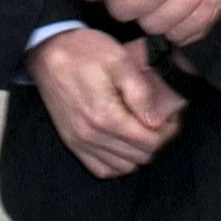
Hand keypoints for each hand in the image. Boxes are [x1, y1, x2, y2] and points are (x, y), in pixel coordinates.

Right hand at [29, 28, 184, 177]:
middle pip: (139, 156)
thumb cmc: (84, 50)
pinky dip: (117, 163)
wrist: (47, 51)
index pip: (149, 141)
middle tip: (161, 120)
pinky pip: (101, 169)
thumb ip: (140, 92)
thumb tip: (156, 121)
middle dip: (157, 140)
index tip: (172, 116)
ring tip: (143, 130)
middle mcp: (91, 135)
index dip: (168, 131)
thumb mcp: (119, 59)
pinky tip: (123, 145)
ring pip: (123, 166)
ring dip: (139, 152)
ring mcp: (79, 142)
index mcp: (105, 115)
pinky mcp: (71, 143)